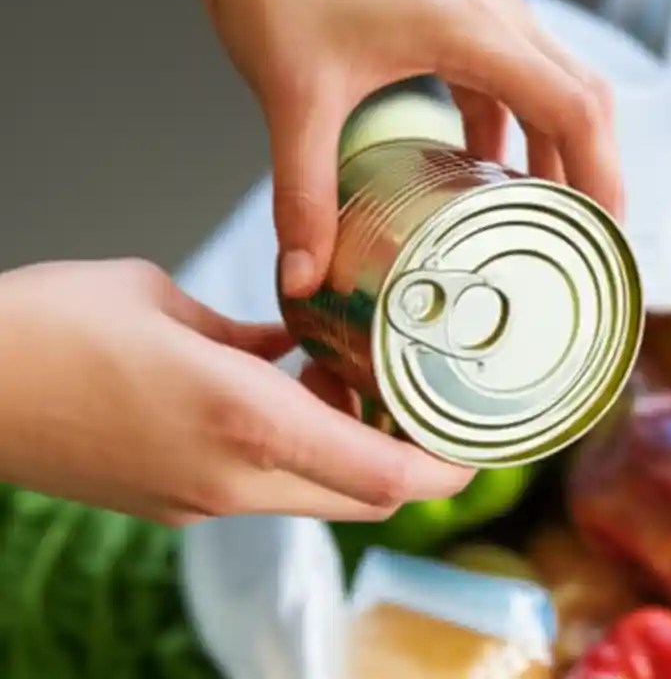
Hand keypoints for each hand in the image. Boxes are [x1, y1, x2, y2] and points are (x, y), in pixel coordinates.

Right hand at [0, 260, 474, 525]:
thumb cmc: (52, 327)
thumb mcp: (168, 302)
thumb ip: (249, 333)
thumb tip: (292, 341)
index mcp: (246, 418)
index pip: (384, 473)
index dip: (447, 467)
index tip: (478, 442)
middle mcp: (233, 477)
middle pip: (364, 496)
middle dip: (409, 459)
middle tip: (423, 403)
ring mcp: (202, 502)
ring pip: (316, 494)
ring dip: (349, 452)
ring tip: (344, 379)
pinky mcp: (172, 506)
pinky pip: (263, 489)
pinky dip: (295, 453)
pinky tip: (277, 390)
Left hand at [187, 0, 622, 297]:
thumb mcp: (295, 95)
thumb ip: (305, 191)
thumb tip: (303, 273)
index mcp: (474, 28)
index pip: (575, 107)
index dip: (601, 175)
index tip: (605, 233)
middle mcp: (494, 12)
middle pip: (583, 97)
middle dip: (593, 170)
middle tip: (588, 237)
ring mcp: (481, 7)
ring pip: (553, 84)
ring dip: (557, 148)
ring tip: (544, 214)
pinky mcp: (459, 11)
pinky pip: (513, 74)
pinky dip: (514, 126)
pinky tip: (485, 168)